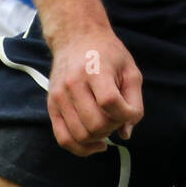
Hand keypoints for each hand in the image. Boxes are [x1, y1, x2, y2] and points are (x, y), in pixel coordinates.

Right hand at [47, 28, 143, 156]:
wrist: (76, 38)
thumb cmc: (108, 54)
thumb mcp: (130, 70)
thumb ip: (134, 101)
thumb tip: (126, 133)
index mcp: (95, 70)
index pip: (110, 103)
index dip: (126, 114)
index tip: (131, 111)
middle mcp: (72, 84)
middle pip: (96, 123)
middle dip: (113, 127)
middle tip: (118, 117)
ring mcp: (59, 97)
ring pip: (81, 135)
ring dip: (100, 137)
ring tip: (107, 124)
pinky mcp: (51, 107)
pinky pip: (63, 138)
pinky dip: (81, 148)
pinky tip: (96, 144)